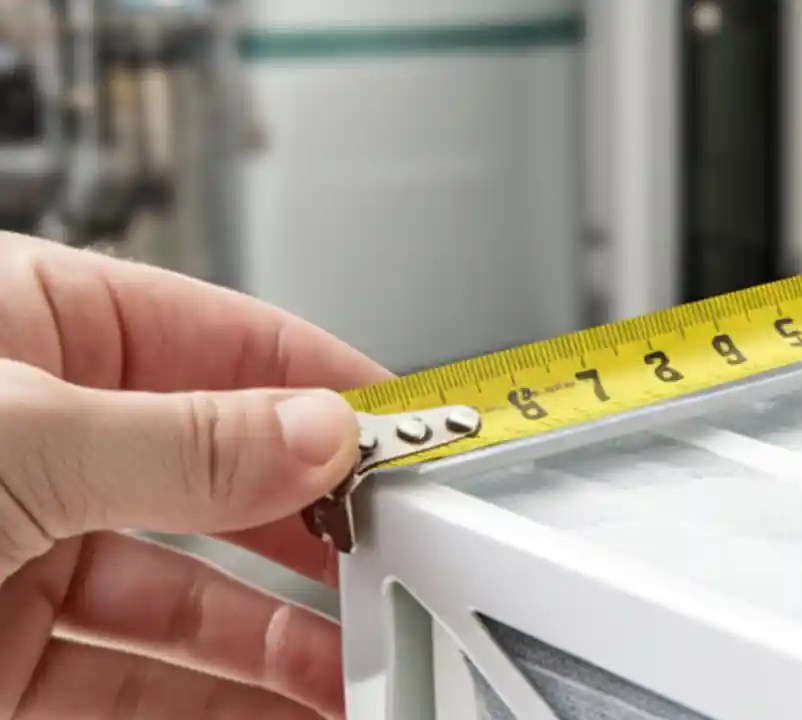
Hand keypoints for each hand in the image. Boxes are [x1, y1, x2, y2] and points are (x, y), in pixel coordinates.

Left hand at [0, 232, 392, 718]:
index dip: (325, 385)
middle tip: (405, 558)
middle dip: (319, 526)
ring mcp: (16, 550)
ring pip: (188, 590)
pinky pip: (131, 680)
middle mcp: (36, 437)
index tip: (412, 433)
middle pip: (221, 476)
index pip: (220, 339)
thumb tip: (319, 432)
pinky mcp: (0, 655)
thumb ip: (181, 442)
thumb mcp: (17, 435)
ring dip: (282, 636)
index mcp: (29, 328)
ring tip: (366, 661)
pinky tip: (289, 709)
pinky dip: (218, 701)